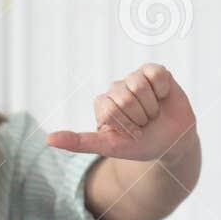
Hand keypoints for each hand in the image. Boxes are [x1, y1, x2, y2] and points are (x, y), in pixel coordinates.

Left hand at [47, 63, 195, 163]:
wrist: (172, 142)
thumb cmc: (140, 145)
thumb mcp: (109, 147)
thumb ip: (79, 143)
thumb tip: (48, 140)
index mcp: (102, 104)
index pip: (110, 110)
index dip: (126, 125)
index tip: (131, 134)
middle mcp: (116, 89)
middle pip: (125, 97)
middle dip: (139, 116)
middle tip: (144, 123)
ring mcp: (134, 78)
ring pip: (139, 86)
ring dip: (151, 106)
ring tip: (152, 113)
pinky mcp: (154, 72)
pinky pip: (156, 75)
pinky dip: (163, 91)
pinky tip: (162, 97)